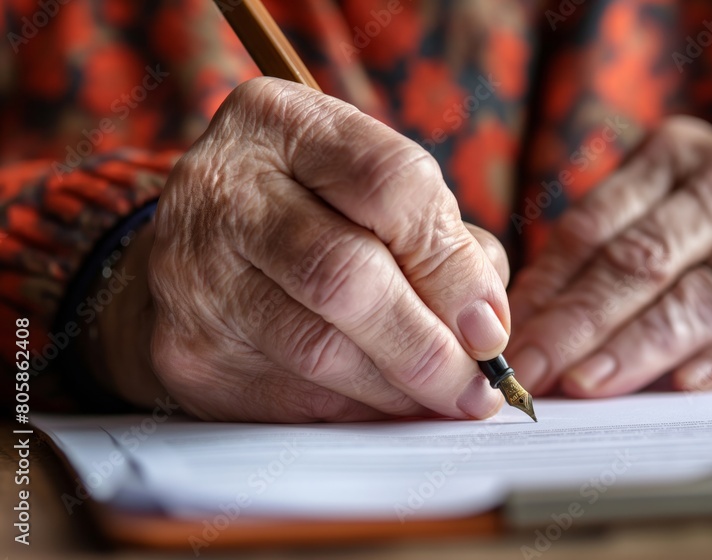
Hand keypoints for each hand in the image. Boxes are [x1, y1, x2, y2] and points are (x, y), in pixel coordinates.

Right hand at [96, 77, 511, 421]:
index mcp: (282, 122)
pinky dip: (354, 408)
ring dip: (398, 387)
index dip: (454, 266)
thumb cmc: (310, 213)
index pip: (392, 183)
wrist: (199, 256)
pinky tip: (384, 402)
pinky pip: (289, 394)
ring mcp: (192, 269)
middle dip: (429, 345)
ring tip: (443, 397)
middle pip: (347, 274)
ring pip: (318, 347)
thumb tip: (486, 327)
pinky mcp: (185, 348)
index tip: (489, 325)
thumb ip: (437, 239)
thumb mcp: (368, 189)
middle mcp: (223, 185)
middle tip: (477, 384)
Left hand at [505, 117, 711, 395]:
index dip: (548, 290)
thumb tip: (526, 334)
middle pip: (640, 260)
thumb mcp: (661, 231)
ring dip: (637, 348)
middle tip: (534, 373)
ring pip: (698, 296)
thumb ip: (600, 267)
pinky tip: (686, 387)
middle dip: (578, 325)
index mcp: (671, 156)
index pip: (593, 227)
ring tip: (589, 385)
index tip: (510, 344)